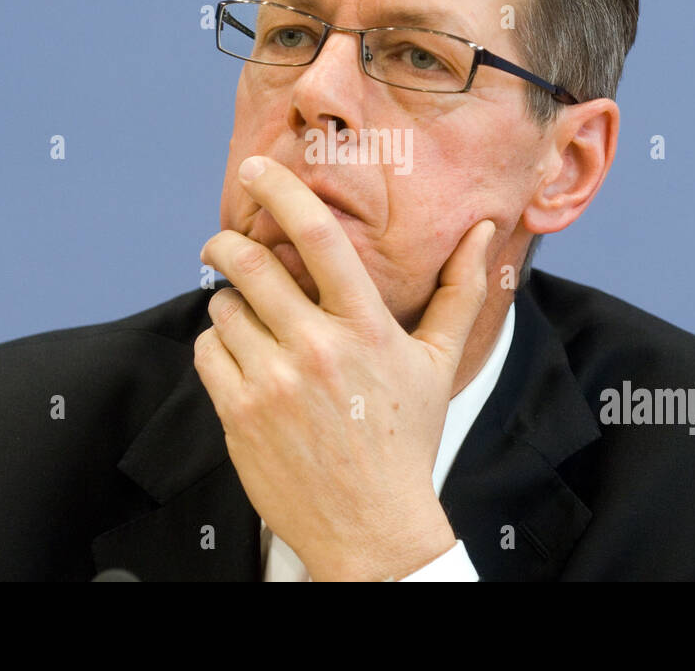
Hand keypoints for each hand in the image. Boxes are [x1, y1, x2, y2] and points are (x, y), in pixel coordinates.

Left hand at [194, 155, 494, 580]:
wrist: (371, 526)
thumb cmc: (406, 438)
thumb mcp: (438, 362)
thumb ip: (460, 290)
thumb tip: (486, 229)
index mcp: (366, 327)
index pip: (319, 236)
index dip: (281, 190)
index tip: (257, 168)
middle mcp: (317, 348)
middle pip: (250, 263)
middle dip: (228, 243)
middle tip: (226, 243)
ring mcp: (273, 383)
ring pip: (223, 308)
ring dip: (230, 303)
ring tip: (252, 322)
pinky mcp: (239, 415)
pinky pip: (207, 351)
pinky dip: (217, 345)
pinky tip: (243, 359)